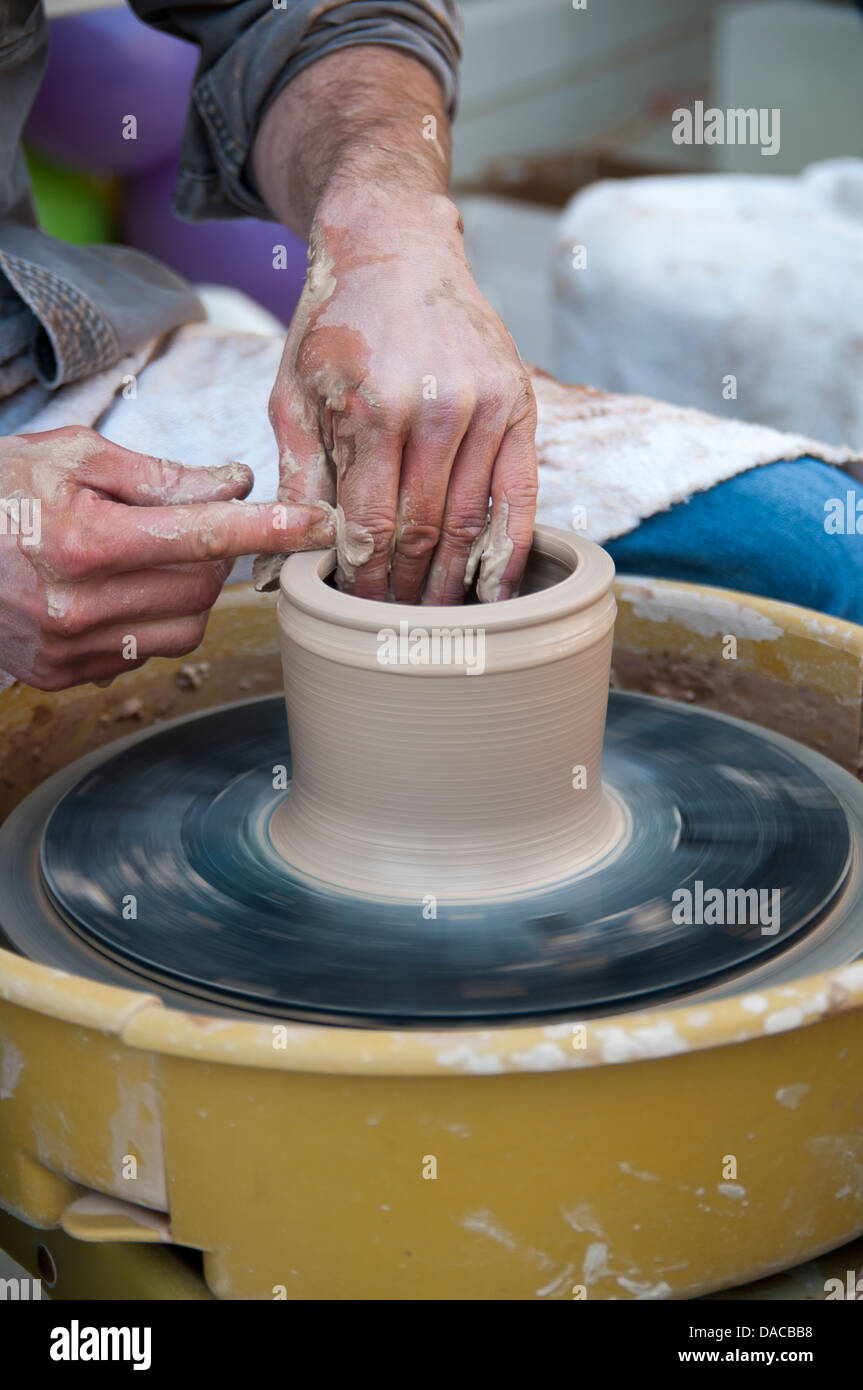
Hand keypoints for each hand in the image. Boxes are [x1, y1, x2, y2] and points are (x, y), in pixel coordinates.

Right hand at [0, 426, 333, 689]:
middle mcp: (81, 606)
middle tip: (190, 523)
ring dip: (190, 591)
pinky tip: (117, 589)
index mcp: (85, 541)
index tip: (319, 525)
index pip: (205, 536)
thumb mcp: (70, 455)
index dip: (270, 527)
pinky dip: (152, 619)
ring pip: (184, 627)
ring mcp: (71, 649)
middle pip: (202, 587)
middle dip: (215, 554)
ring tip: (147, 555)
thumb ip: (158, 475)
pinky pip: (145, 652)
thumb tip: (232, 484)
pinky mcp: (64, 676)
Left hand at [268, 186, 537, 604]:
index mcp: (372, 408)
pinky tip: (496, 590)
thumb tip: (288, 554)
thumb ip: (297, 476)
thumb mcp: (293, 393)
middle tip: (395, 627)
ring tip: (437, 620)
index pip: (371, 525)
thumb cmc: (334, 324)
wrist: (396, 247)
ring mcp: (485, 406)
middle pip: (423, 532)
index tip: (356, 611)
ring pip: (470, 522)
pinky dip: (510, 549)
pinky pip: (520, 494)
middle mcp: (436, 409)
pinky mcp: (519, 402)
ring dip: (452, 580)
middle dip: (405, 588)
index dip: (364, 579)